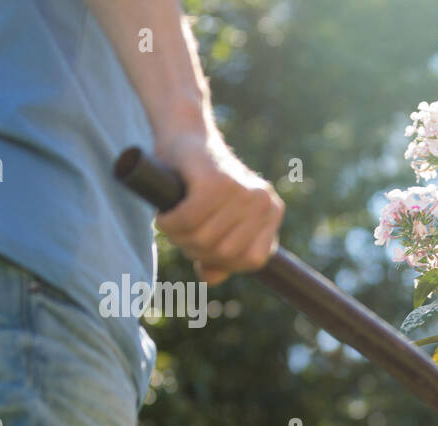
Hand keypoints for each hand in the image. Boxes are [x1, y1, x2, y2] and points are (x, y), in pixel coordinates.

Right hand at [154, 133, 283, 284]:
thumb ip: (219, 256)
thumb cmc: (199, 182)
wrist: (184, 134)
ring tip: (172, 221)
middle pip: (226, 253)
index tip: (204, 246)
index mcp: (272, 213)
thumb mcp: (215, 222)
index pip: (252, 261)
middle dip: (196, 250)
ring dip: (179, 236)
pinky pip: (189, 220)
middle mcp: (263, 200)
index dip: (224, 261)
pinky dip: (170, 222)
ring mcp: (241, 190)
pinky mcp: (215, 182)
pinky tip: (164, 214)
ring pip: (205, 239)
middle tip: (182, 232)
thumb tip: (210, 278)